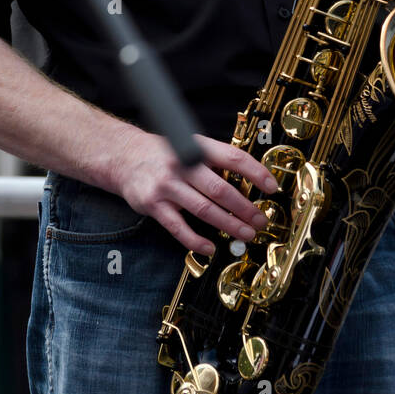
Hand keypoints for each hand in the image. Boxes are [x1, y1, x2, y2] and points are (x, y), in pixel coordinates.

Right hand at [110, 129, 278, 254]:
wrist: (123, 157)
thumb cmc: (164, 154)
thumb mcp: (189, 146)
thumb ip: (213, 161)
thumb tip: (247, 183)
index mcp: (196, 147)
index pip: (233, 158)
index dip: (255, 172)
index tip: (272, 187)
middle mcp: (182, 164)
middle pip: (220, 189)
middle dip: (244, 208)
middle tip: (260, 221)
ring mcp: (167, 185)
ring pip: (204, 209)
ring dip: (228, 225)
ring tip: (245, 234)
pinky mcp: (153, 205)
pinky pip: (178, 227)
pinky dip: (195, 240)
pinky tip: (210, 248)